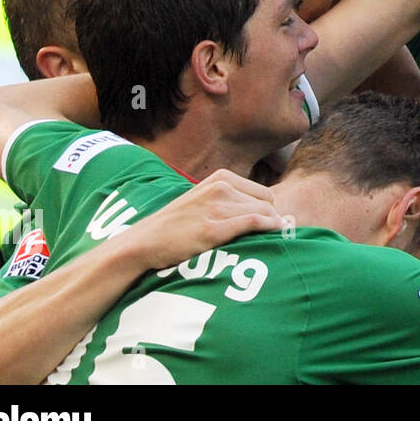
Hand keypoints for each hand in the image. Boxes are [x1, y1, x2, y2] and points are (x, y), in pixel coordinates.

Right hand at [120, 170, 282, 270]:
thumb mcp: (203, 199)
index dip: (269, 211)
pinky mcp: (213, 228)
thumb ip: (229, 199)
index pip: (264, 193)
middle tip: (274, 237)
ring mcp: (217, 207)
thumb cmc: (177, 224)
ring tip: (271, 242)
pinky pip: (255, 222)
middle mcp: (221, 188)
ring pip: (265, 212)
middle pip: (268, 203)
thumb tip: (264, 210)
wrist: (145, 241)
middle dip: (272, 220)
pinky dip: (269, 228)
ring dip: (271, 227)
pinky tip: (274, 235)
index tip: (271, 227)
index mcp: (221, 178)